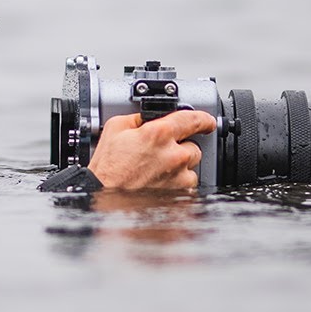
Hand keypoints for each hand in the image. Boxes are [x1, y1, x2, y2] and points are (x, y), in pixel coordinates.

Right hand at [87, 110, 216, 189]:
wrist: (103, 194)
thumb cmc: (107, 168)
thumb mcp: (115, 128)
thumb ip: (138, 118)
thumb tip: (148, 117)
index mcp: (159, 134)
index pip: (194, 119)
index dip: (203, 119)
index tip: (206, 122)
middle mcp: (173, 156)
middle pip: (194, 147)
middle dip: (180, 149)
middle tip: (162, 154)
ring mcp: (178, 178)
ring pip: (191, 168)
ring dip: (180, 168)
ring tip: (158, 172)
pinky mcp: (179, 195)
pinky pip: (187, 187)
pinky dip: (177, 185)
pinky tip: (160, 184)